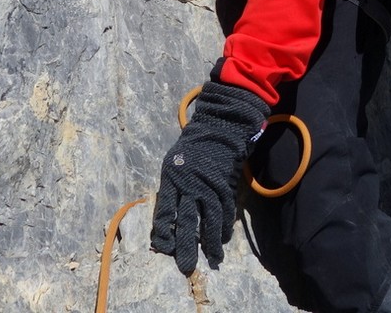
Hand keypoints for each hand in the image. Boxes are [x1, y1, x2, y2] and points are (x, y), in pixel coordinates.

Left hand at [149, 81, 269, 273]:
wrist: (221, 124)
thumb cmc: (195, 142)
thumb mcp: (174, 160)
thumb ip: (173, 184)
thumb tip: (171, 209)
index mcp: (172, 177)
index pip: (165, 210)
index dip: (164, 231)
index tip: (164, 248)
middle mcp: (190, 184)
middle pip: (187, 220)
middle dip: (186, 245)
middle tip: (186, 266)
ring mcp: (210, 184)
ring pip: (209, 219)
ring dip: (211, 241)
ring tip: (212, 258)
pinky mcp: (226, 183)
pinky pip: (225, 209)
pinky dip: (225, 225)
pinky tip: (224, 238)